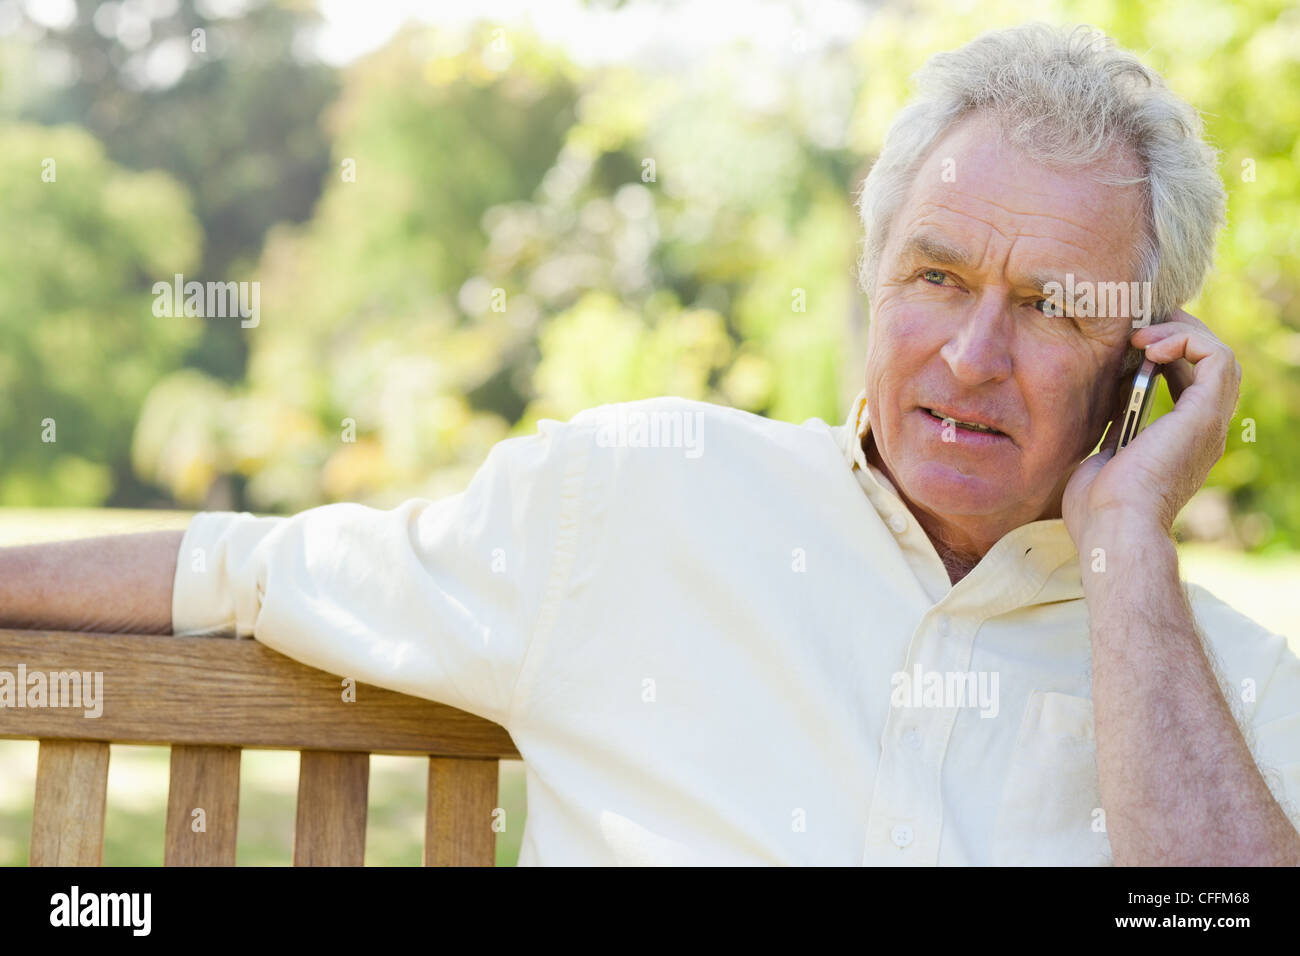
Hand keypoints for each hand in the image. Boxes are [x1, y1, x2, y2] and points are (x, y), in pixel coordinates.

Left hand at [1062, 308, 1241, 542]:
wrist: (1113, 527)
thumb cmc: (1098, 508)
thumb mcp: (1105, 455)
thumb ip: (1117, 428)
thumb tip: (1110, 402)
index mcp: (1181, 441)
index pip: (1189, 382)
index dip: (1165, 354)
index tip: (1127, 346)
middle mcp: (1203, 430)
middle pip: (1208, 364)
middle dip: (1176, 335)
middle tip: (1136, 329)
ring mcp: (1208, 422)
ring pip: (1218, 354)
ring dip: (1180, 332)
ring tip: (1140, 334)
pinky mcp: (1204, 414)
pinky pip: (1216, 357)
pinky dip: (1186, 340)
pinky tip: (1148, 347)